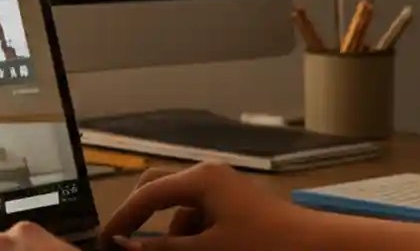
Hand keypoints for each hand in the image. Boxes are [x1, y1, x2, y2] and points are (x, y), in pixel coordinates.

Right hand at [100, 161, 315, 250]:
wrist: (317, 248)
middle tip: (127, 244)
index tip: (102, 244)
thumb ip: (163, 249)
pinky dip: (192, 237)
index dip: (121, 220)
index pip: (147, 195)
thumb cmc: (262, 245)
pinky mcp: (238, 206)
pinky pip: (203, 218)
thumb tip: (124, 246)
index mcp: (200, 179)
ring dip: (171, 235)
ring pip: (182, 209)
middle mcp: (210, 176)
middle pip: (160, 188)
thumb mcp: (207, 250)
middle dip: (142, 216)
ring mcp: (226, 189)